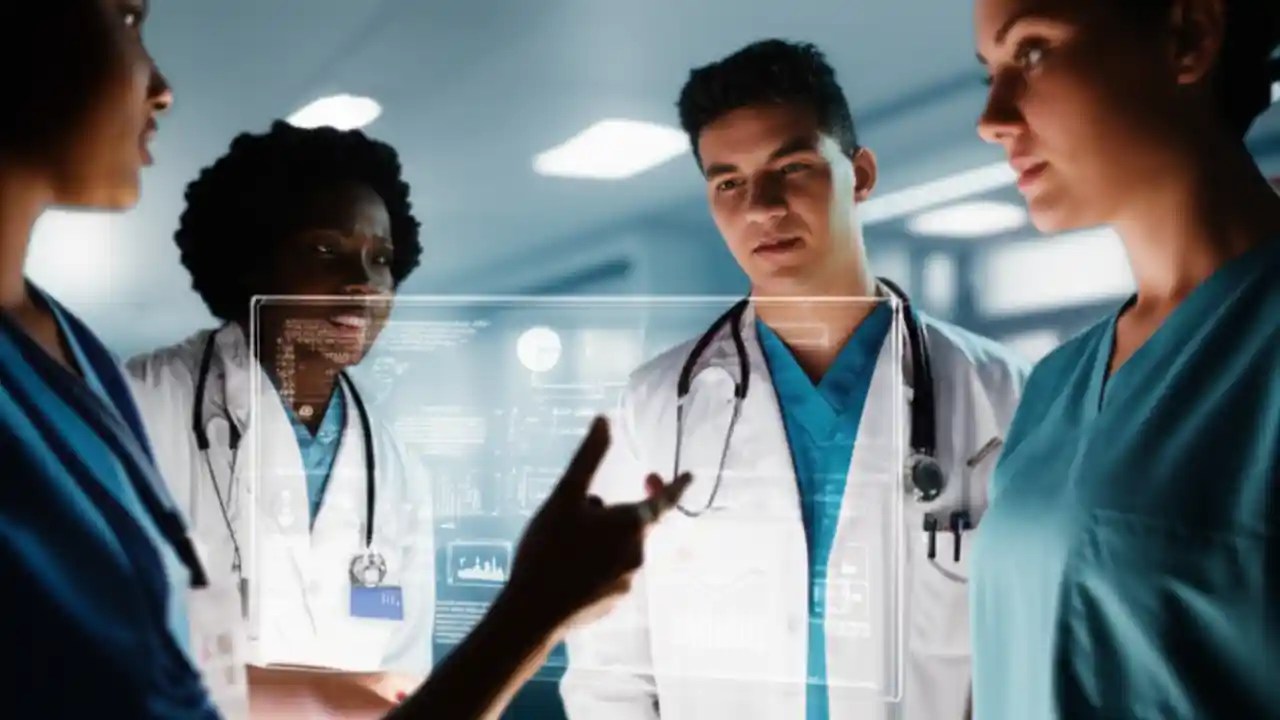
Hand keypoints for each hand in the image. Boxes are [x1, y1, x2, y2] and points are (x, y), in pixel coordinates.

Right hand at [502, 416, 689, 632]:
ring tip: (567, 534)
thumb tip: (604, 420)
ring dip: (604, 535)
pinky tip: (566, 563)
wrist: (532, 612)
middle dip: (618, 510)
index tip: (690, 475)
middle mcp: (638, 555)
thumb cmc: (549, 549)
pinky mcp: (613, 601)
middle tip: (595, 502)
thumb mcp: (564, 496)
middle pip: (636, 524)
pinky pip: (611, 570)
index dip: (676, 486)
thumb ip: (588, 458)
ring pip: (621, 547)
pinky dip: (596, 560)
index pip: (664, 501)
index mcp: (632, 526)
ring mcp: (627, 582)